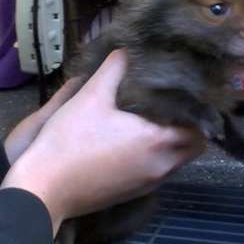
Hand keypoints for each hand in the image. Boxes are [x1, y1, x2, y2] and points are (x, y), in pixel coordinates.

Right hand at [2, 50, 206, 232]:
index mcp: (158, 141)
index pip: (200, 127)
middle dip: (189, 127)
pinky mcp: (134, 194)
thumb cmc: (69, 140)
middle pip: (193, 147)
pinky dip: (157, 158)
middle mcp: (162, 166)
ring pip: (177, 161)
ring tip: (156, 120)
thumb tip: (127, 49)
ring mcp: (148, 183)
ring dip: (173, 143)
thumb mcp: (91, 96)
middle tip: (173, 105)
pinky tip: (136, 142)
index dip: (197, 110)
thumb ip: (114, 68)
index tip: (186, 93)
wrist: (43, 190)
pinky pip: (159, 172)